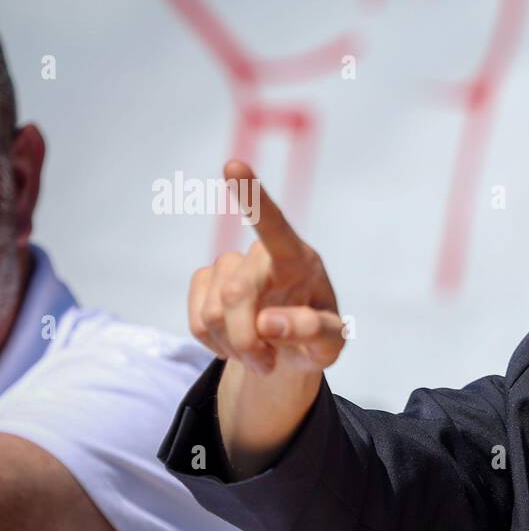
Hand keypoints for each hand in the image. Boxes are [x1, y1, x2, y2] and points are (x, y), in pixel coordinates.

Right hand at [189, 161, 344, 376]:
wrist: (291, 349)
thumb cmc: (318, 339)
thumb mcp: (330, 344)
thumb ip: (312, 332)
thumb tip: (268, 323)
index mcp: (298, 259)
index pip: (274, 225)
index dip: (253, 196)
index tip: (233, 165)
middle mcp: (260, 255)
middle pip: (236, 296)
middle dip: (246, 340)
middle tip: (267, 365)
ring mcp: (227, 266)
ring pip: (212, 315)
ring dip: (234, 347)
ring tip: (261, 354)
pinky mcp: (204, 283)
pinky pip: (197, 323)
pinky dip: (216, 346)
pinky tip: (236, 345)